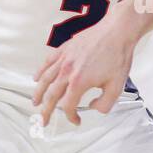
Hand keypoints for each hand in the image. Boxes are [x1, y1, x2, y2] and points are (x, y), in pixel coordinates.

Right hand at [34, 10, 136, 124]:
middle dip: (46, 111)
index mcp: (79, 82)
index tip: (76, 120)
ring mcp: (64, 59)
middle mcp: (67, 71)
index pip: (68, 106)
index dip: (71, 116)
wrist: (117, 31)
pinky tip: (36, 78)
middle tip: (43, 121)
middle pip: (51, 95)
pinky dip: (40, 71)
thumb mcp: (116, 86)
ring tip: (35, 102)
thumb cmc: (117, 56)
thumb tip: (93, 108)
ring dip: (38, 93)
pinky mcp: (65, 48)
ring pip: (45, 79)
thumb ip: (104, 103)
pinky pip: (47, 62)